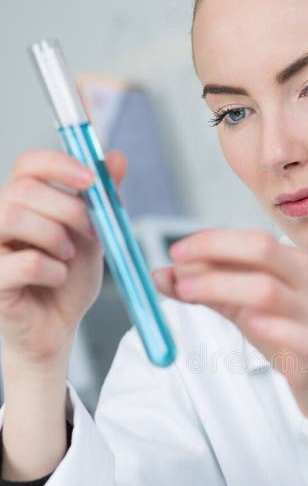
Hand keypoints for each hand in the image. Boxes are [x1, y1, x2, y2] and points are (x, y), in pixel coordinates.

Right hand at [0, 148, 126, 363]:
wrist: (58, 328)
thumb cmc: (68, 281)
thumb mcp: (94, 236)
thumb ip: (102, 199)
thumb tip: (116, 157)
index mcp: (22, 200)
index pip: (28, 163)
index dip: (60, 164)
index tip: (92, 180)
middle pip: (24, 188)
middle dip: (69, 209)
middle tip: (92, 233)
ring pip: (14, 217)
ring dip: (56, 237)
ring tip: (69, 256)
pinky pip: (24, 262)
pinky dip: (52, 271)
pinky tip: (56, 279)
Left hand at [152, 228, 307, 422]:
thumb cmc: (293, 339)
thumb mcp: (249, 309)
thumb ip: (210, 290)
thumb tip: (163, 275)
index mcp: (292, 265)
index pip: (250, 239)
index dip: (209, 242)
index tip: (176, 253)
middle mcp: (306, 283)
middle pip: (262, 250)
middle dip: (214, 252)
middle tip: (178, 268)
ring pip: (270, 290)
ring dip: (223, 286)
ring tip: (188, 293)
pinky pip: (299, 336)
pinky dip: (272, 328)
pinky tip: (251, 324)